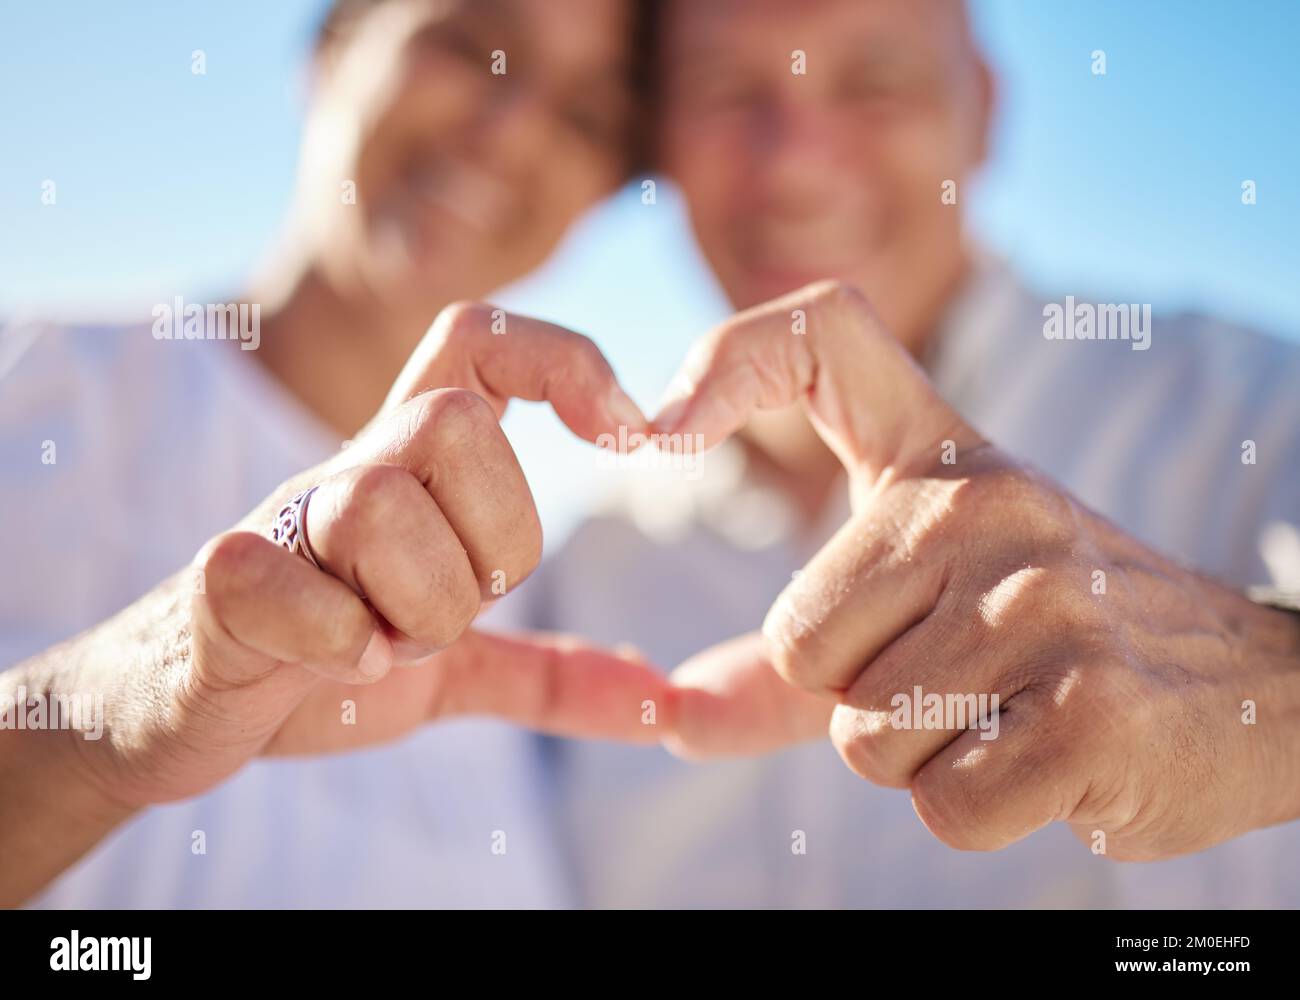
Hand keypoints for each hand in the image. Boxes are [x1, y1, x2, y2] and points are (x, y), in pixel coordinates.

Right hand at [69, 303, 663, 809]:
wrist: (171, 711)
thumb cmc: (312, 666)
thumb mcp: (451, 674)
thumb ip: (550, 678)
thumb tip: (659, 702)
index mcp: (405, 471)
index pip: (480, 338)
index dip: (565, 360)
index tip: (629, 438)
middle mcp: (344, 472)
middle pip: (454, 424)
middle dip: (495, 541)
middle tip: (464, 608)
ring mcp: (277, 522)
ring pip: (379, 502)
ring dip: (420, 606)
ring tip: (393, 647)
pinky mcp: (219, 586)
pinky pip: (291, 585)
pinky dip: (343, 645)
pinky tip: (345, 670)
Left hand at [657, 281, 1299, 859]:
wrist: (1255, 689)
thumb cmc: (1054, 641)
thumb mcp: (927, 610)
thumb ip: (790, 662)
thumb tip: (673, 719)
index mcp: (945, 459)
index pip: (821, 338)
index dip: (727, 359)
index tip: (655, 424)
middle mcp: (988, 500)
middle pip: (805, 645)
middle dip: (861, 697)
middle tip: (966, 673)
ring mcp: (1046, 596)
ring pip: (866, 738)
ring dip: (924, 759)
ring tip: (1013, 710)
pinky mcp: (1092, 707)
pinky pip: (941, 805)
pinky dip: (982, 810)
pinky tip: (1055, 757)